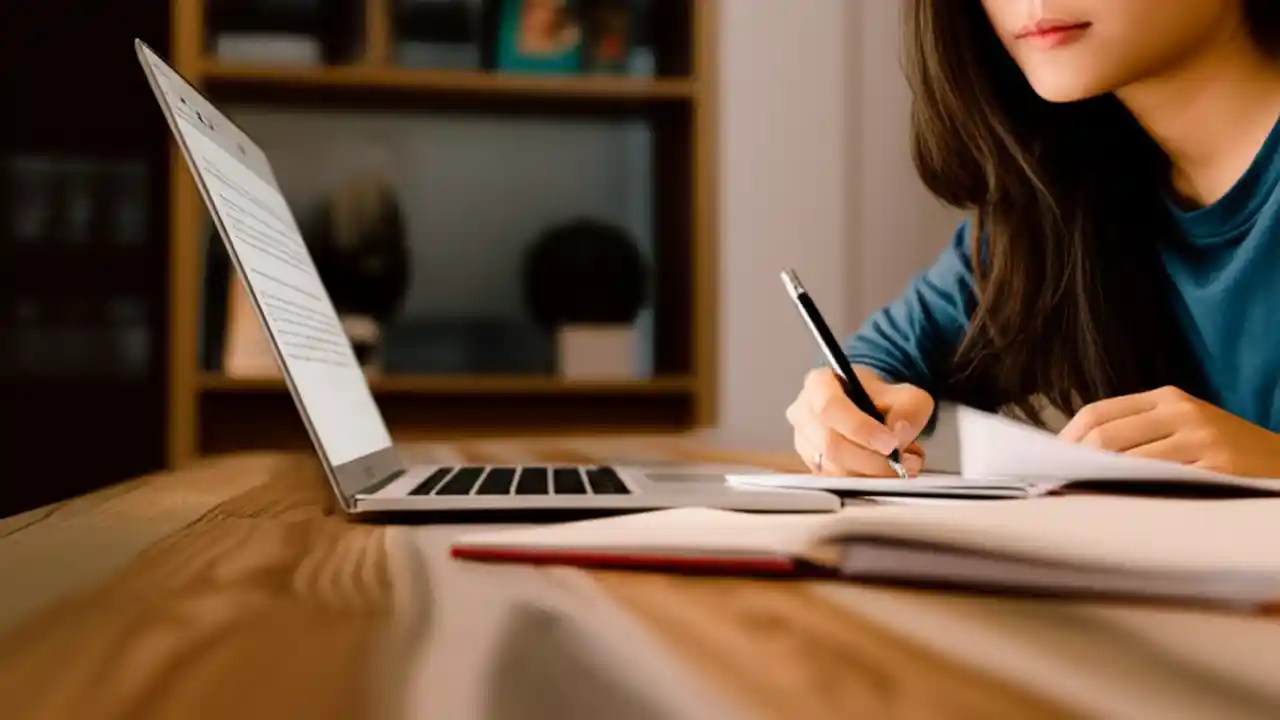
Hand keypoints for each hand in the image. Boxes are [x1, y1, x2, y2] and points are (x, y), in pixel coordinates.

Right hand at [786, 367, 932, 476]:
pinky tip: (884, 472)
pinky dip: (865, 482)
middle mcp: (803, 413)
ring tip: (901, 465)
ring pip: (833, 468)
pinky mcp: (812, 466)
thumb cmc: (879, 398)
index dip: (860, 429)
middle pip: (830, 444)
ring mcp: (804, 442)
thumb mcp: (905, 393)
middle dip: (871, 460)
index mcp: (819, 384)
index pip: (831, 407)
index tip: (890, 443)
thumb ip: (908, 410)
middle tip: (902, 463)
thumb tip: (899, 434)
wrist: (868, 407)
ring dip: (872, 474)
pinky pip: (836, 482)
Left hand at [1059, 385, 1279, 476]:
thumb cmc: (1223, 451)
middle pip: (1105, 437)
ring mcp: (1202, 441)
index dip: (1066, 438)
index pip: (1098, 412)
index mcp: (1168, 397)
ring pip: (1128, 463)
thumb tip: (1074, 453)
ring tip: (1081, 498)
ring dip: (1098, 482)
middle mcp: (1183, 413)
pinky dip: (1133, 496)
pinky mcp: (1217, 471)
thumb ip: (1137, 431)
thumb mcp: (1184, 426)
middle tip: (1058, 485)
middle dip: (1076, 463)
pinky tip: (1120, 507)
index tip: (1048, 461)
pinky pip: (1160, 485)